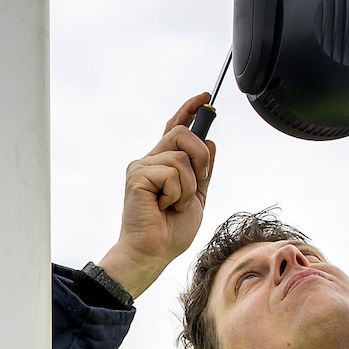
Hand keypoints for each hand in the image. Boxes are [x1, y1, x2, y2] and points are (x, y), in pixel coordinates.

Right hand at [95, 93, 217, 298]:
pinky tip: (164, 206)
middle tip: (197, 183)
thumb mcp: (197, 196)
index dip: (189, 110)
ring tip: (174, 204)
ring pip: (182, 156)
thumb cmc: (170, 230)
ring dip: (189, 186)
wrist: (153, 251)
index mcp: (163, 163)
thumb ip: (203, 170)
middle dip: (201, 158)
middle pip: (183, 134)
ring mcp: (142, 167)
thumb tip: (210, 141)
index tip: (205, 97)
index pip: (176, 128)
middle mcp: (150, 160)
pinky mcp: (137, 176)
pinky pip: (173, 172)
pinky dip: (177, 193)